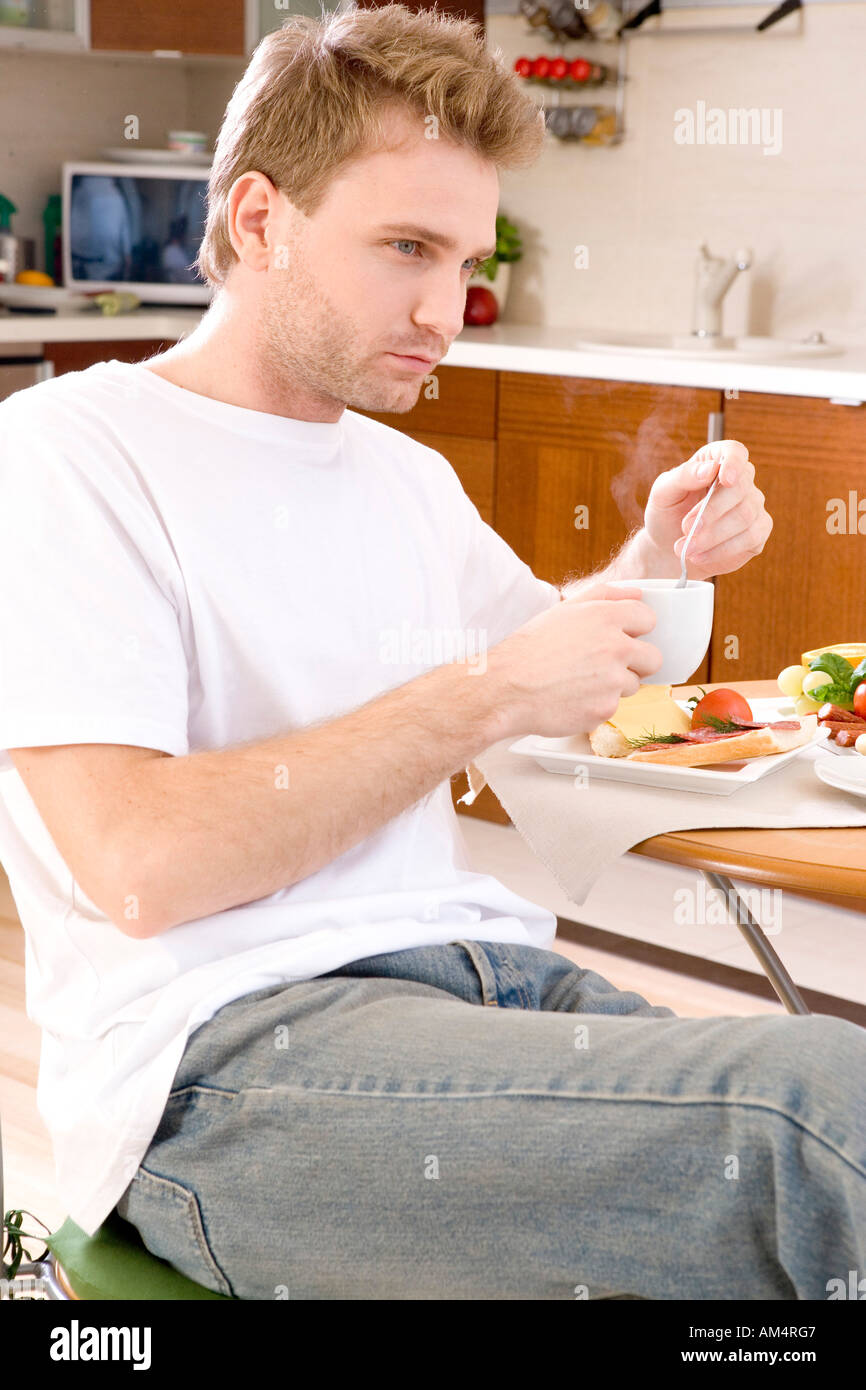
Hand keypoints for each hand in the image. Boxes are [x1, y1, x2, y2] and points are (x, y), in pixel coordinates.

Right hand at [487, 583, 662, 739]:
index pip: (649, 619)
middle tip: (606, 665)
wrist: (506, 688)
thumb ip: (605, 595)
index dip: (636, 630)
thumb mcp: (564, 610)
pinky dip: (596, 705)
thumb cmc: (531, 649)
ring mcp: (612, 680)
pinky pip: (613, 707)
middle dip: (636, 662)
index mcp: (606, 616)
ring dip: (614, 685)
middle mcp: (615, 647)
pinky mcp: (605, 708)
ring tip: (580, 682)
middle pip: (653, 657)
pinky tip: (573, 698)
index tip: (623, 637)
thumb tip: (638, 594)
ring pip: (633, 684)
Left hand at [644, 439, 772, 578]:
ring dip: (712, 536)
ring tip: (686, 547)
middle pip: (740, 488)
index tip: (724, 479)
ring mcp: (752, 506)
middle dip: (711, 511)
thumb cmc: (667, 514)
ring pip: (745, 516)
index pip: (735, 451)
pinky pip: (751, 538)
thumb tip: (710, 469)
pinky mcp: (757, 533)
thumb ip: (683, 477)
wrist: (668, 548)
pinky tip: (700, 555)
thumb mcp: (663, 493)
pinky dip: (722, 550)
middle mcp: (740, 481)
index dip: (734, 463)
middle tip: (686, 528)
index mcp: (716, 461)